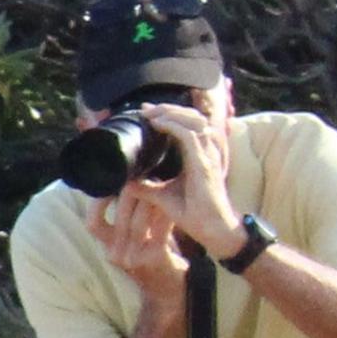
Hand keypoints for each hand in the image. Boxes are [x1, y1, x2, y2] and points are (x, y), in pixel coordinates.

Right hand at [94, 173, 191, 298]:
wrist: (168, 289)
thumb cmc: (152, 258)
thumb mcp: (132, 241)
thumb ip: (125, 219)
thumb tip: (126, 186)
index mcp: (107, 247)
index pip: (93, 223)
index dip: (98, 204)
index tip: (110, 184)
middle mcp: (115, 254)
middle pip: (120, 218)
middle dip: (133, 194)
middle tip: (145, 176)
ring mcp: (133, 258)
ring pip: (140, 221)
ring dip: (152, 202)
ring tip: (162, 186)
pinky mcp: (154, 259)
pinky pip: (160, 230)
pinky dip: (167, 216)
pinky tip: (174, 206)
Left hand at [140, 89, 244, 260]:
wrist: (211, 228)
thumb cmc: (193, 212)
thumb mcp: (162, 196)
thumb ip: (146, 186)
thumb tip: (125, 182)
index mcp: (201, 155)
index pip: (188, 125)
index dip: (169, 114)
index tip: (146, 112)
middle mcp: (208, 152)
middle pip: (192, 117)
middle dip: (168, 109)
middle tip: (145, 109)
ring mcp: (209, 156)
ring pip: (193, 121)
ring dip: (170, 113)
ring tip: (149, 113)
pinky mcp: (205, 165)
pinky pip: (191, 137)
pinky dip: (174, 126)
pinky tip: (158, 123)